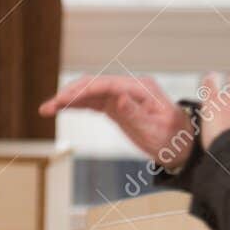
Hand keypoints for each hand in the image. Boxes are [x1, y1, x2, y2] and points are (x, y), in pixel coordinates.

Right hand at [39, 74, 196, 170]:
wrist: (183, 145)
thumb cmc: (173, 138)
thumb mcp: (156, 130)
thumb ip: (136, 113)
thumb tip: (118, 96)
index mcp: (141, 89)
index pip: (107, 84)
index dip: (84, 90)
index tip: (65, 99)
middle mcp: (130, 87)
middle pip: (95, 85)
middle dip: (70, 94)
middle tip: (50, 106)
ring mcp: (123, 95)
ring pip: (91, 92)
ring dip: (69, 99)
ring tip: (47, 108)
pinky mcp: (117, 105)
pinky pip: (93, 102)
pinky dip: (77, 105)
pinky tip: (60, 108)